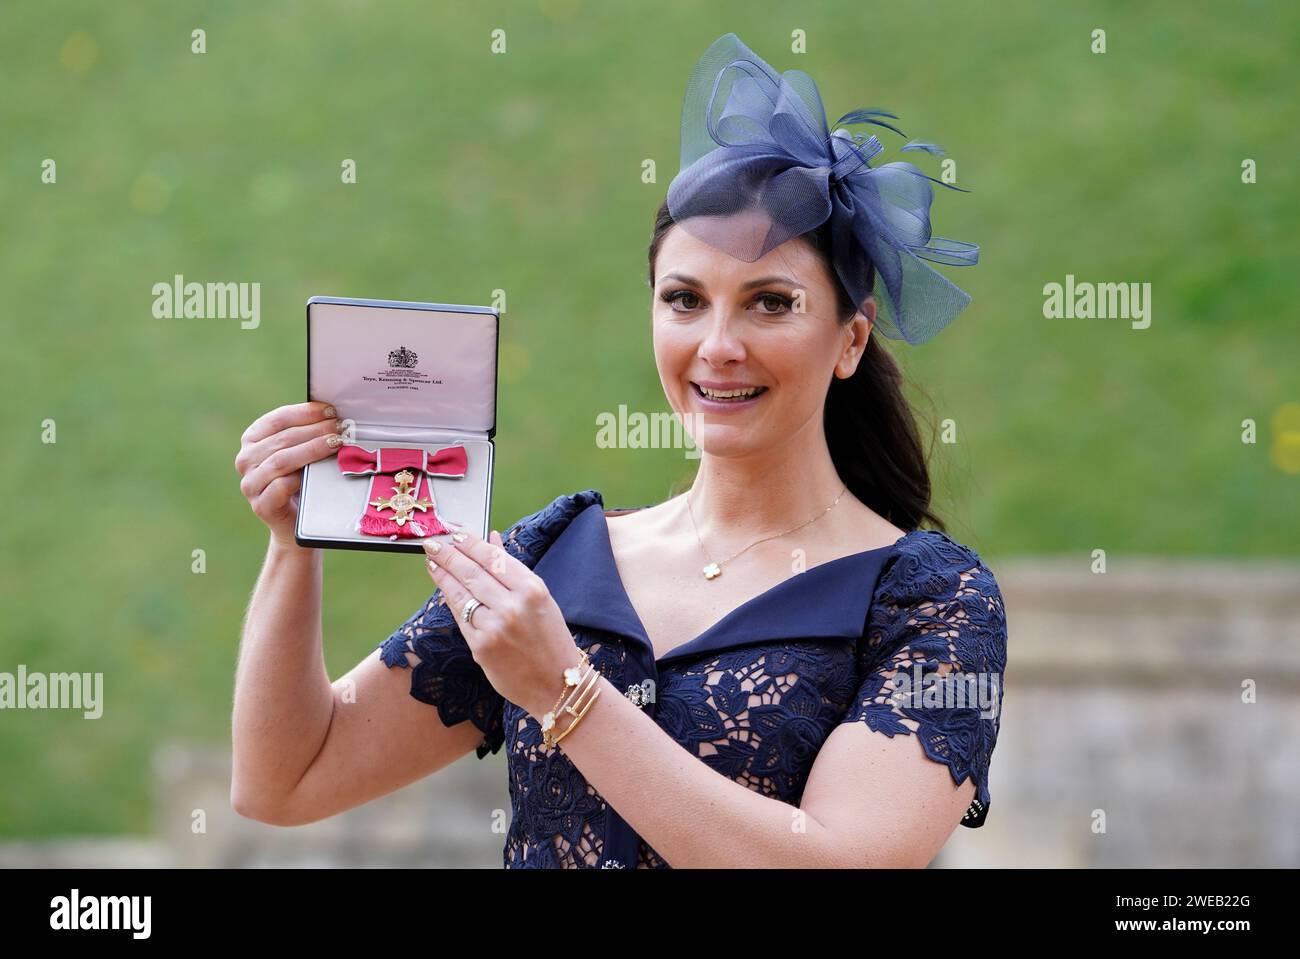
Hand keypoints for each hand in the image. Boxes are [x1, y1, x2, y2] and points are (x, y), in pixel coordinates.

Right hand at [236, 401, 345, 547]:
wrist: (296, 522)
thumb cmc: (301, 481)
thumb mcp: (301, 453)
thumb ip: (307, 434)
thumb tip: (334, 416)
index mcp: (252, 440)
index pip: (278, 419)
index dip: (305, 413)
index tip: (331, 411)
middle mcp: (246, 460)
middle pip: (282, 439)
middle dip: (315, 431)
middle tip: (340, 428)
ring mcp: (250, 484)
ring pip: (281, 461)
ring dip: (312, 449)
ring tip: (336, 443)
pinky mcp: (261, 506)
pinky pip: (280, 486)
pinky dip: (298, 477)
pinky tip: (316, 473)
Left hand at [422, 529, 582, 717]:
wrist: (556, 684)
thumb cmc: (551, 639)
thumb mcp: (540, 599)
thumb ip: (512, 569)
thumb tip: (491, 539)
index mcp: (532, 589)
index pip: (493, 558)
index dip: (470, 544)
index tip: (455, 535)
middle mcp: (512, 606)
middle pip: (471, 572)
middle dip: (447, 555)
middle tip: (432, 544)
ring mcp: (494, 628)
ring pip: (460, 594)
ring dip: (442, 575)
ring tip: (432, 562)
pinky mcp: (480, 647)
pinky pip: (460, 617)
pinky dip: (450, 600)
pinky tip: (443, 589)